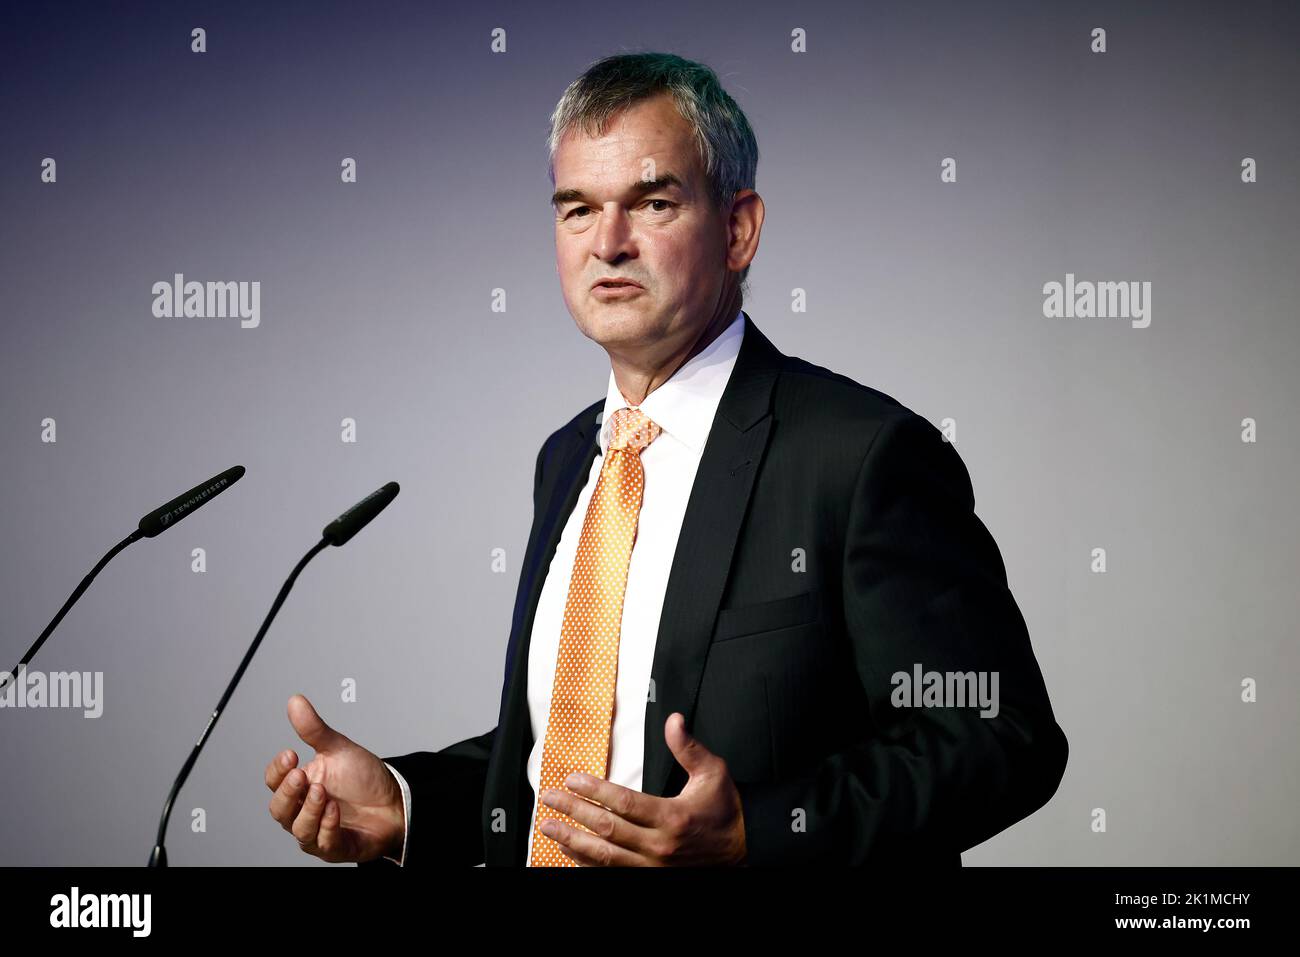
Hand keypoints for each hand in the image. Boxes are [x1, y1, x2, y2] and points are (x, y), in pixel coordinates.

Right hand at [264, 694, 404, 862]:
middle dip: (287, 792)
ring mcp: (318, 831)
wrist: (396, 801)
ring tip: (321, 791)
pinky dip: (326, 826)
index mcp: (300, 787)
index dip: (277, 770)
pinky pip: (323, 843)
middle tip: (301, 775)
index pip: (274, 781)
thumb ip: (314, 730)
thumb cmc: (364, 778)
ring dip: (307, 809)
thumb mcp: (339, 749)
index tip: (291, 753)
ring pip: (298, 828)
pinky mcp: (336, 847)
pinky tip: (334, 810)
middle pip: (278, 809)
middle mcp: (303, 811)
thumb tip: (295, 700)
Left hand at [537, 712, 747, 865]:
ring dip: (572, 841)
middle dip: (573, 812)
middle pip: (606, 829)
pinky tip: (569, 852)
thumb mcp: (713, 773)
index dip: (594, 791)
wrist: (743, 849)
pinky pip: (612, 873)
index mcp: (672, 817)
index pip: (623, 803)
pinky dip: (587, 864)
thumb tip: (673, 720)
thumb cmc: (726, 811)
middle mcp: (659, 846)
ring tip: (548, 827)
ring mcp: (653, 867)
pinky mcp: (651, 877)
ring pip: (604, 856)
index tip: (571, 780)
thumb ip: (689, 748)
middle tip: (548, 798)